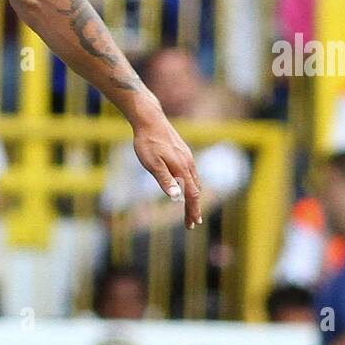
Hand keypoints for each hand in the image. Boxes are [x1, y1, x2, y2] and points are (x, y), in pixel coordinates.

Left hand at [132, 103, 201, 229]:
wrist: (150, 120)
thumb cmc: (148, 143)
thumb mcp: (152, 164)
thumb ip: (165, 180)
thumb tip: (177, 197)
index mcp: (182, 168)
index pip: (192, 195)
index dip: (192, 210)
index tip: (192, 224)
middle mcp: (188, 163)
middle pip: (196, 190)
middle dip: (194, 208)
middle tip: (191, 223)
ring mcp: (187, 157)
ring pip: (195, 181)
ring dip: (194, 197)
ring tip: (190, 209)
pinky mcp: (183, 153)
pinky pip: (192, 173)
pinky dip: (192, 185)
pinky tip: (186, 187)